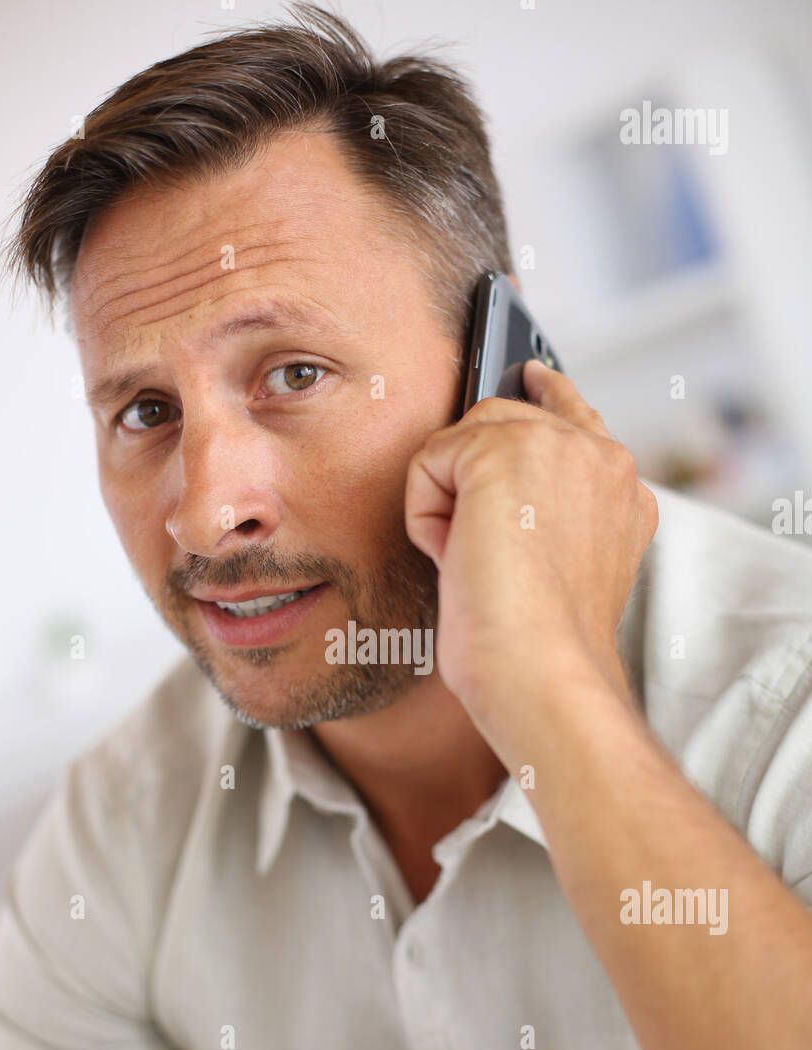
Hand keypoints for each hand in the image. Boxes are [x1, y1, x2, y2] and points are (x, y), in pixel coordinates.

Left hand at [404, 360, 657, 745]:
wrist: (540, 673)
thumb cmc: (541, 648)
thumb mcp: (558, 568)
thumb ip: (550, 512)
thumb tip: (485, 487)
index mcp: (625, 491)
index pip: (578, 414)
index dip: (549, 393)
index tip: (535, 374)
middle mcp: (604, 458)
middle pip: (504, 418)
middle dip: (472, 478)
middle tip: (481, 552)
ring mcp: (559, 446)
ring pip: (464, 439)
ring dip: (450, 504)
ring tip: (474, 560)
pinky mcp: (503, 449)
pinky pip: (429, 460)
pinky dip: (425, 514)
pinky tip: (457, 554)